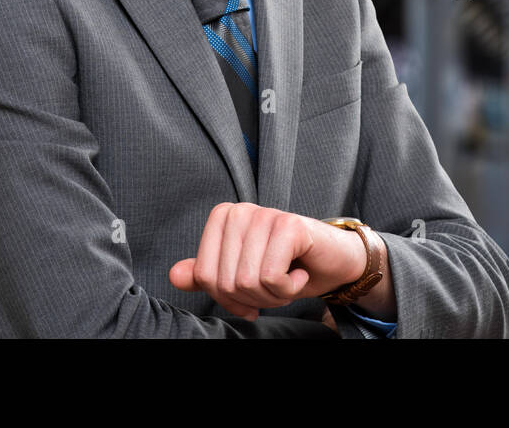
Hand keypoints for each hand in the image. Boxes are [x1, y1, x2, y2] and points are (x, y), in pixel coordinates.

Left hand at [168, 202, 366, 320]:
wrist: (334, 263)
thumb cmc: (288, 267)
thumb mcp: (242, 276)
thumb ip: (207, 275)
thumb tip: (174, 275)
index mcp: (222, 219)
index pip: (204, 276)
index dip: (228, 298)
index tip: (252, 294)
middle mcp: (240, 211)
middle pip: (225, 282)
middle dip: (253, 297)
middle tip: (276, 286)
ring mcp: (264, 215)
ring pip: (248, 281)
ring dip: (273, 295)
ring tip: (289, 278)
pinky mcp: (288, 225)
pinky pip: (271, 277)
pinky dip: (288, 288)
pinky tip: (300, 273)